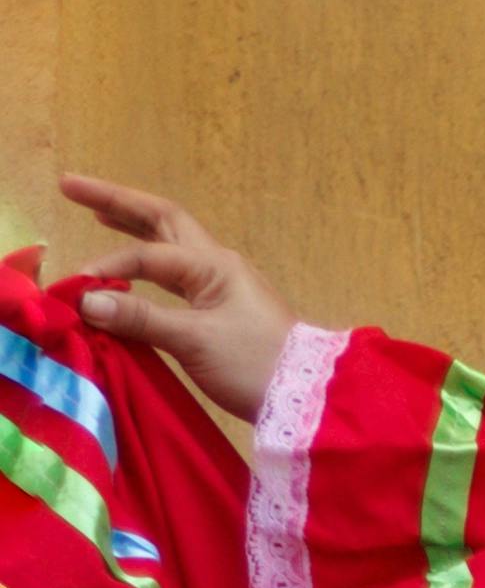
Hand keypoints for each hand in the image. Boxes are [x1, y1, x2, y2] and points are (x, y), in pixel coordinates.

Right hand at [52, 176, 297, 422]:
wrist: (311, 402)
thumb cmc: (257, 366)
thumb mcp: (196, 342)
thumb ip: (141, 318)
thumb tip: (89, 300)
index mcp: (213, 265)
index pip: (149, 254)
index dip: (110, 267)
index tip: (80, 291)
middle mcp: (218, 266)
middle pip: (161, 219)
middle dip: (115, 201)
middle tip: (70, 186)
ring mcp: (223, 287)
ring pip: (170, 244)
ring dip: (133, 227)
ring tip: (97, 213)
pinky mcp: (224, 313)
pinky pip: (177, 277)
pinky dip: (149, 265)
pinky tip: (133, 270)